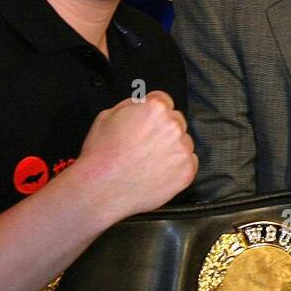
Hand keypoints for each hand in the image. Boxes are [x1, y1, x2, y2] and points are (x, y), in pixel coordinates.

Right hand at [73, 91, 197, 221]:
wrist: (102, 189)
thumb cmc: (102, 155)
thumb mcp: (107, 115)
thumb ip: (132, 105)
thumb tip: (143, 103)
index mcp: (155, 109)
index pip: (164, 101)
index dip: (152, 112)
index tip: (147, 122)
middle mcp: (173, 127)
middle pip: (176, 121)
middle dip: (163, 130)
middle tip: (144, 145)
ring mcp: (182, 150)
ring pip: (183, 143)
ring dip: (171, 148)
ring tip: (148, 161)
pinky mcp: (187, 171)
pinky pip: (188, 163)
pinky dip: (176, 167)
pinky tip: (156, 171)